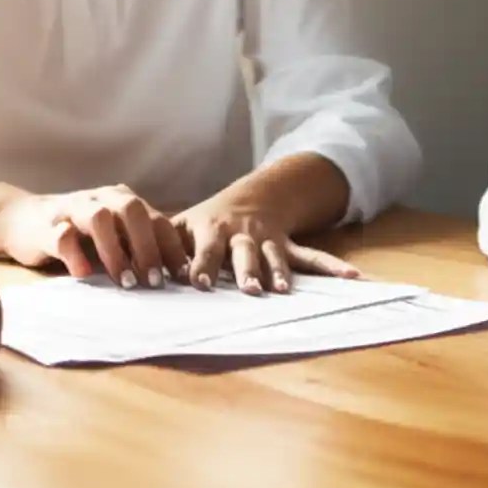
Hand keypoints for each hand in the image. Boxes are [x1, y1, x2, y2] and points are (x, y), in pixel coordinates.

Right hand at [0, 186, 186, 288]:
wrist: (21, 219)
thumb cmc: (76, 233)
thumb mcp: (111, 236)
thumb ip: (137, 248)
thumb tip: (175, 276)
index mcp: (121, 200)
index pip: (155, 218)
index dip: (171, 247)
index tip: (183, 277)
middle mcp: (100, 198)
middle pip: (132, 211)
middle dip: (147, 247)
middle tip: (155, 281)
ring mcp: (71, 209)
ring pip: (98, 218)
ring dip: (115, 252)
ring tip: (126, 283)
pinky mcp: (45, 227)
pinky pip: (62, 236)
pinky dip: (76, 256)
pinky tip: (85, 275)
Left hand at [172, 195, 359, 292]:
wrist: (250, 197)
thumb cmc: (206, 220)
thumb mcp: (181, 225)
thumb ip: (161, 244)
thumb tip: (133, 264)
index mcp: (212, 230)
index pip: (204, 250)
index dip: (199, 265)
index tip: (195, 282)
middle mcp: (241, 235)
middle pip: (243, 253)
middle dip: (245, 270)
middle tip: (248, 289)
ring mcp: (267, 240)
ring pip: (274, 257)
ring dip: (279, 272)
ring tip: (282, 290)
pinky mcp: (287, 246)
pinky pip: (312, 257)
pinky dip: (332, 267)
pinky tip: (354, 278)